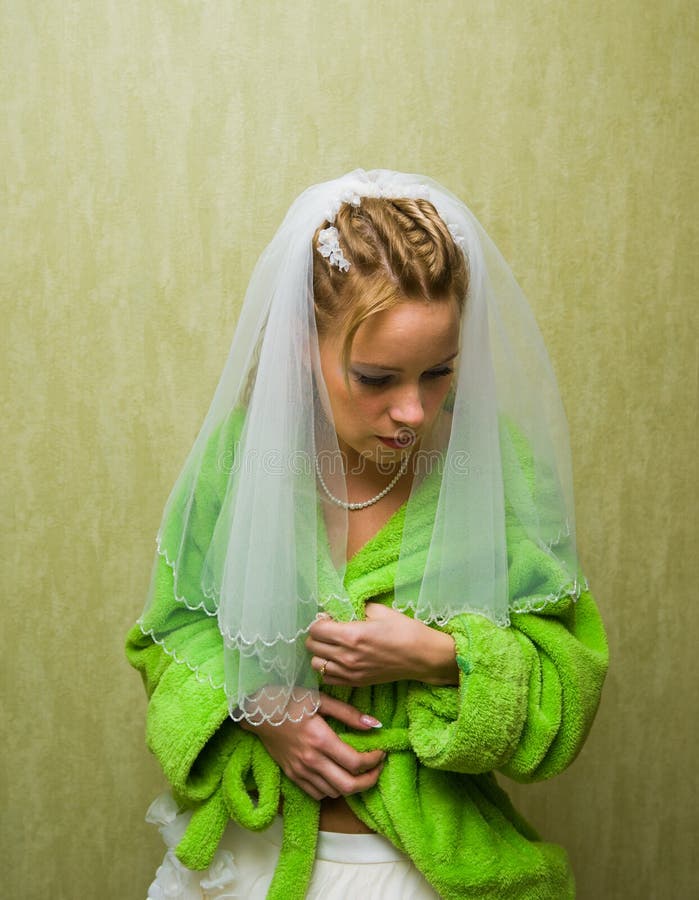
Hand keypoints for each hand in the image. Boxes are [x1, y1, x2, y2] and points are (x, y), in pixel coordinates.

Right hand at [240, 693, 384, 800]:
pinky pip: (317, 794)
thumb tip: (376, 725)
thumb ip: (349, 714)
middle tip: (377, 768)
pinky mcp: (292, 775)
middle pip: (348, 786)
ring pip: (334, 793)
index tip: (381, 751)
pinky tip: (337, 774)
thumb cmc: (289, 699)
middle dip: (370, 781)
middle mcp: (310, 760)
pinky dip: (332, 789)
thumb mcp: (320, 700)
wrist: (256, 710)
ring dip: (352, 786)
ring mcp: (300, 771)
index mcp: (320, 740)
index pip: (356, 763)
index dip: (374, 761)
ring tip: (360, 770)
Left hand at [305, 603, 458, 686]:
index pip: (316, 629)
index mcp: (352, 635)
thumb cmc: (405, 630)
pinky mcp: (356, 683)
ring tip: (331, 646)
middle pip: (312, 646)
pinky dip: (327, 669)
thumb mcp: (380, 611)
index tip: (327, 618)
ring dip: (319, 653)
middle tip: (327, 630)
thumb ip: (356, 608)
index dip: (318, 621)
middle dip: (316, 635)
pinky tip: (337, 660)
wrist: (423, 657)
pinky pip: (328, 679)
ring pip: (316, 664)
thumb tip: (340, 609)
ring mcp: (350, 672)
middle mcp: (347, 656)